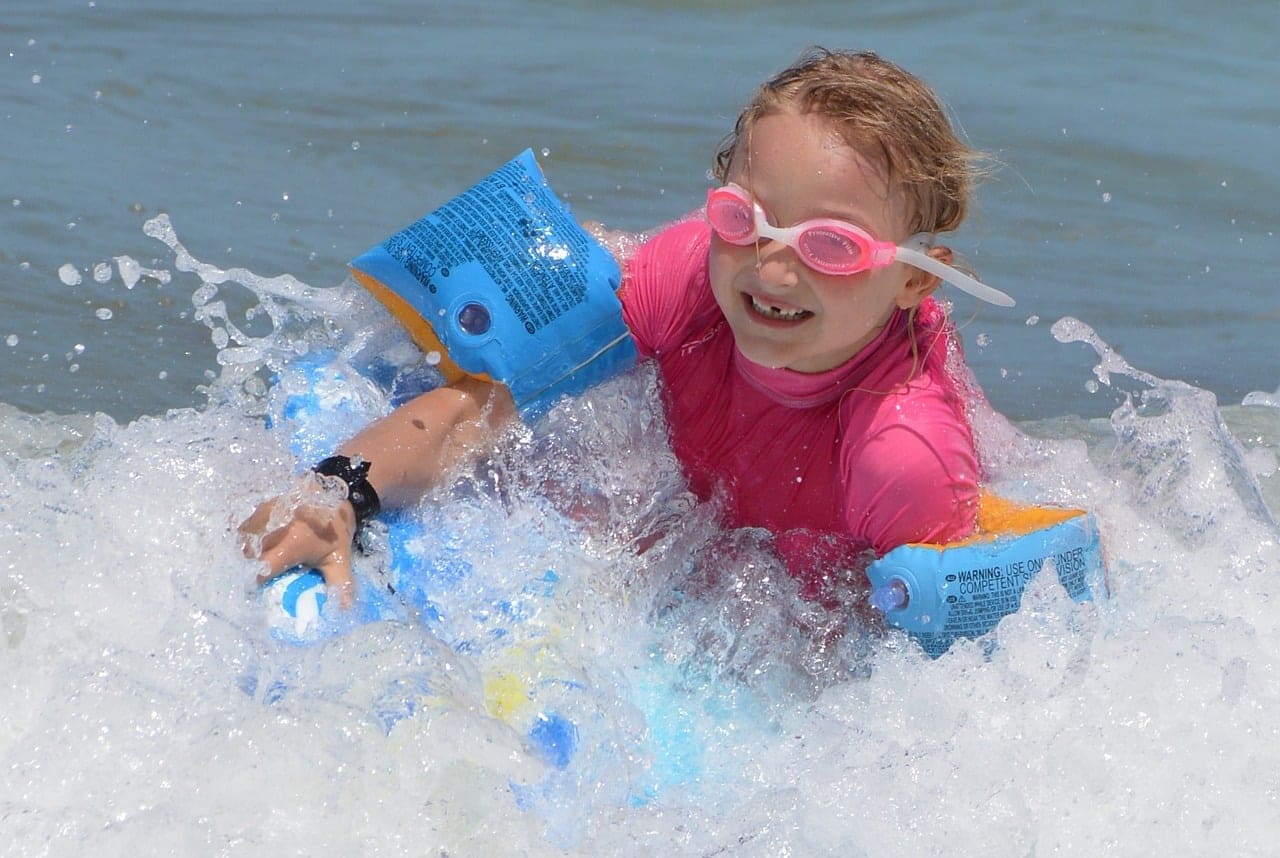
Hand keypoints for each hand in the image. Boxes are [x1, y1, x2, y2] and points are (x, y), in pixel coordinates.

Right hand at [238, 482, 357, 608]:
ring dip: (244, 551)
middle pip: (246, 555)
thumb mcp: (340, 558)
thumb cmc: (336, 528)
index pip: (261, 570)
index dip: (256, 582)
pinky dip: (244, 536)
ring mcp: (265, 513)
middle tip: (256, 575)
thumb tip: (345, 610)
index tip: (258, 589)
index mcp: (291, 543)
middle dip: (248, 567)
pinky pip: (243, 524)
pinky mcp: (262, 505)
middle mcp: (273, 528)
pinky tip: (250, 544)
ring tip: (253, 560)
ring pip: (242, 538)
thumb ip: (341, 584)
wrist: (336, 490)